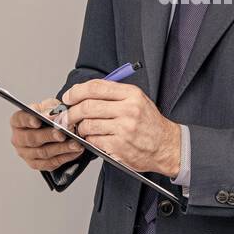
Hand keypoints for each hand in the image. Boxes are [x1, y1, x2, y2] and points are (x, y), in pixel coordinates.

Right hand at [8, 97, 83, 170]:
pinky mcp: (36, 164)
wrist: (52, 130)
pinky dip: (65, 157)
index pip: (20, 120)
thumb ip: (51, 109)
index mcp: (17, 122)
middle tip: (62, 134)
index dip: (28, 120)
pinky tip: (76, 151)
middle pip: (32, 138)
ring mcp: (26, 153)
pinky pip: (51, 163)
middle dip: (49, 136)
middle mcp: (18, 139)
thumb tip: (54, 116)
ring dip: (61, 149)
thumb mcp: (49, 107)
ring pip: (43, 153)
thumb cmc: (49, 116)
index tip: (38, 120)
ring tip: (75, 144)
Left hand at [61, 80, 181, 177]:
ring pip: (88, 124)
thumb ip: (113, 94)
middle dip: (72, 112)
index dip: (76, 91)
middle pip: (87, 106)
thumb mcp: (137, 100)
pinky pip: (93, 140)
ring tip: (83, 128)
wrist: (165, 146)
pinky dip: (89, 139)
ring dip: (80, 127)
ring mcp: (124, 129)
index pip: (95, 87)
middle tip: (68, 116)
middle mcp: (128, 110)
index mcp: (131, 94)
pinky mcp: (119, 146)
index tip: (69, 97)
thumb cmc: (149, 123)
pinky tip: (95, 138)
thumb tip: (83, 92)